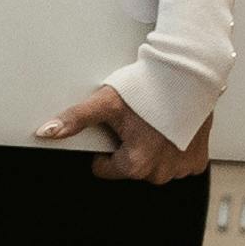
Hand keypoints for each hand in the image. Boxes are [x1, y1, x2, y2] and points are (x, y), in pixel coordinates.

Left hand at [42, 84, 211, 183]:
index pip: (104, 168)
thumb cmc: (150, 86)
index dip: (105, 146)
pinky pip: (179, 163)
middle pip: (131, 168)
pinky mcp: (197, 160)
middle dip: (130, 147)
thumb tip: (47, 131)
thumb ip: (75, 119)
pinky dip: (174, 148)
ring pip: (155, 166)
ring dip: (153, 149)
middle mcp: (160, 173)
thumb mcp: (107, 101)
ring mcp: (181, 168)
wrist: (189, 73)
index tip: (117, 127)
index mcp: (136, 165)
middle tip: (136, 121)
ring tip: (154, 122)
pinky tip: (171, 128)